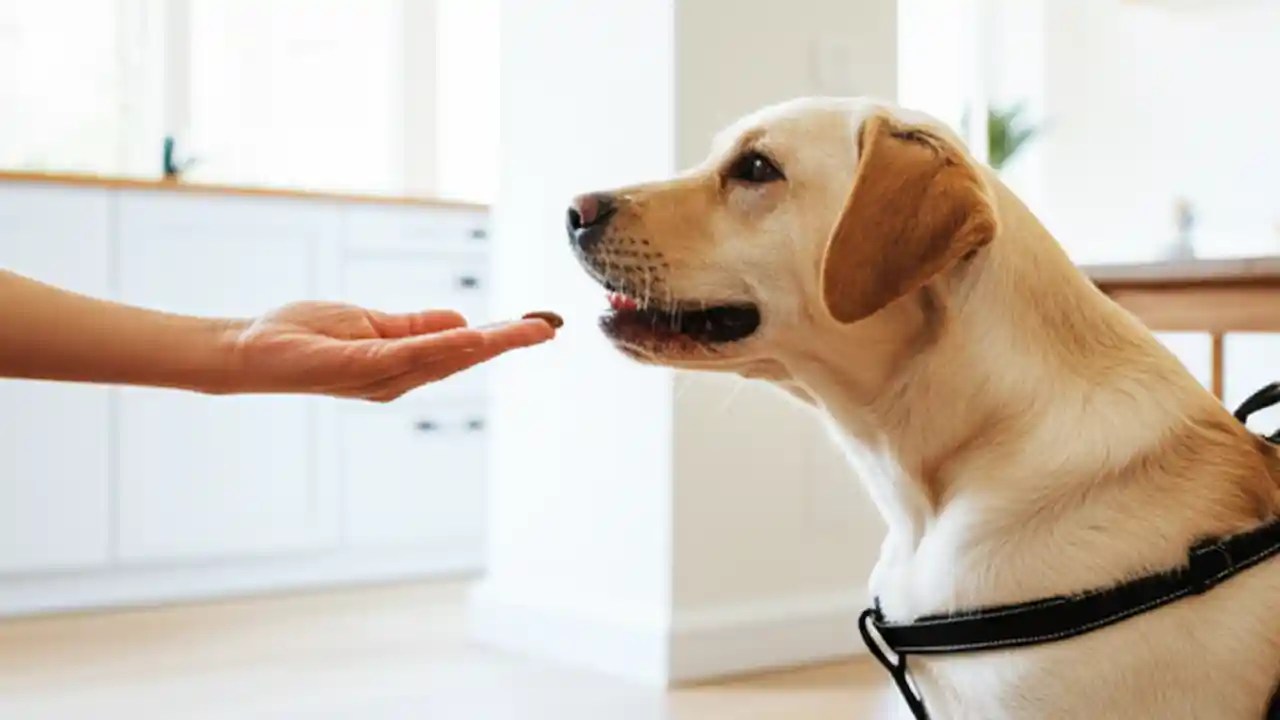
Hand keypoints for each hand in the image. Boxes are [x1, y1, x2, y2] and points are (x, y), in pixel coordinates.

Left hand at [225, 302, 554, 400]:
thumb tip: (464, 321)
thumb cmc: (302, 337)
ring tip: (528, 330)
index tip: (540, 326)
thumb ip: (417, 325)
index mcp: (404, 365)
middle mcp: (400, 378)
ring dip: (491, 344)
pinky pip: (412, 355)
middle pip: (466, 357)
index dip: (503, 338)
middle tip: (551, 328)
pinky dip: (446, 344)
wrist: (251, 350)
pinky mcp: (362, 366)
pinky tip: (474, 334)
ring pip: (448, 357)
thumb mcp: (371, 324)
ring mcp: (383, 376)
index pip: (463, 349)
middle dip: (511, 342)